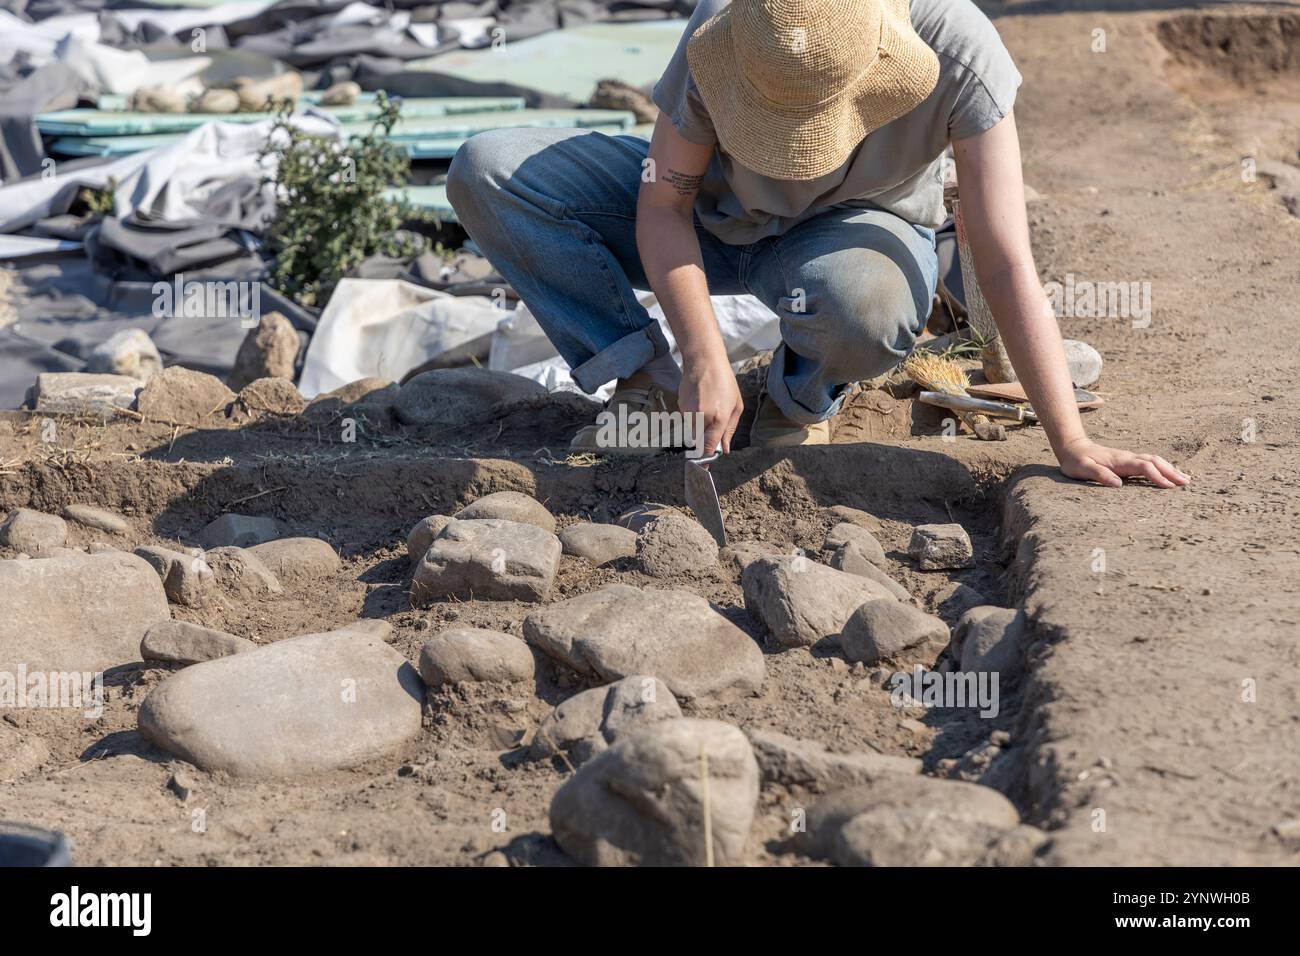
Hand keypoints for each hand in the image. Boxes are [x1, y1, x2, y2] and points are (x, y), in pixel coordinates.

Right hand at [678, 351, 743, 455]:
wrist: (704, 361)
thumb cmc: (724, 381)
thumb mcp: (736, 405)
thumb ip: (729, 429)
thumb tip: (725, 448)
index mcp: (718, 418)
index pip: (709, 446)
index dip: (707, 456)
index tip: (705, 464)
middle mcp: (702, 417)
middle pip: (699, 441)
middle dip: (704, 439)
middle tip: (711, 427)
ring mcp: (689, 411)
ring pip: (692, 430)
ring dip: (699, 426)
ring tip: (707, 406)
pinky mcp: (681, 406)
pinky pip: (687, 419)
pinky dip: (693, 415)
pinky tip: (699, 400)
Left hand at [1058, 438, 1190, 488]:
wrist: (1072, 447)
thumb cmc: (1076, 461)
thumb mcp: (1082, 469)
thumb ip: (1099, 475)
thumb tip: (1118, 485)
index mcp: (1119, 460)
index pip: (1144, 467)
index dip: (1157, 476)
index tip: (1169, 487)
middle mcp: (1127, 457)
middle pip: (1155, 462)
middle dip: (1171, 472)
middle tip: (1187, 483)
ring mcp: (1128, 458)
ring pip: (1154, 461)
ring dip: (1170, 469)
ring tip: (1184, 479)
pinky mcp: (1127, 461)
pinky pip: (1149, 463)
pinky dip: (1162, 467)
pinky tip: (1169, 474)